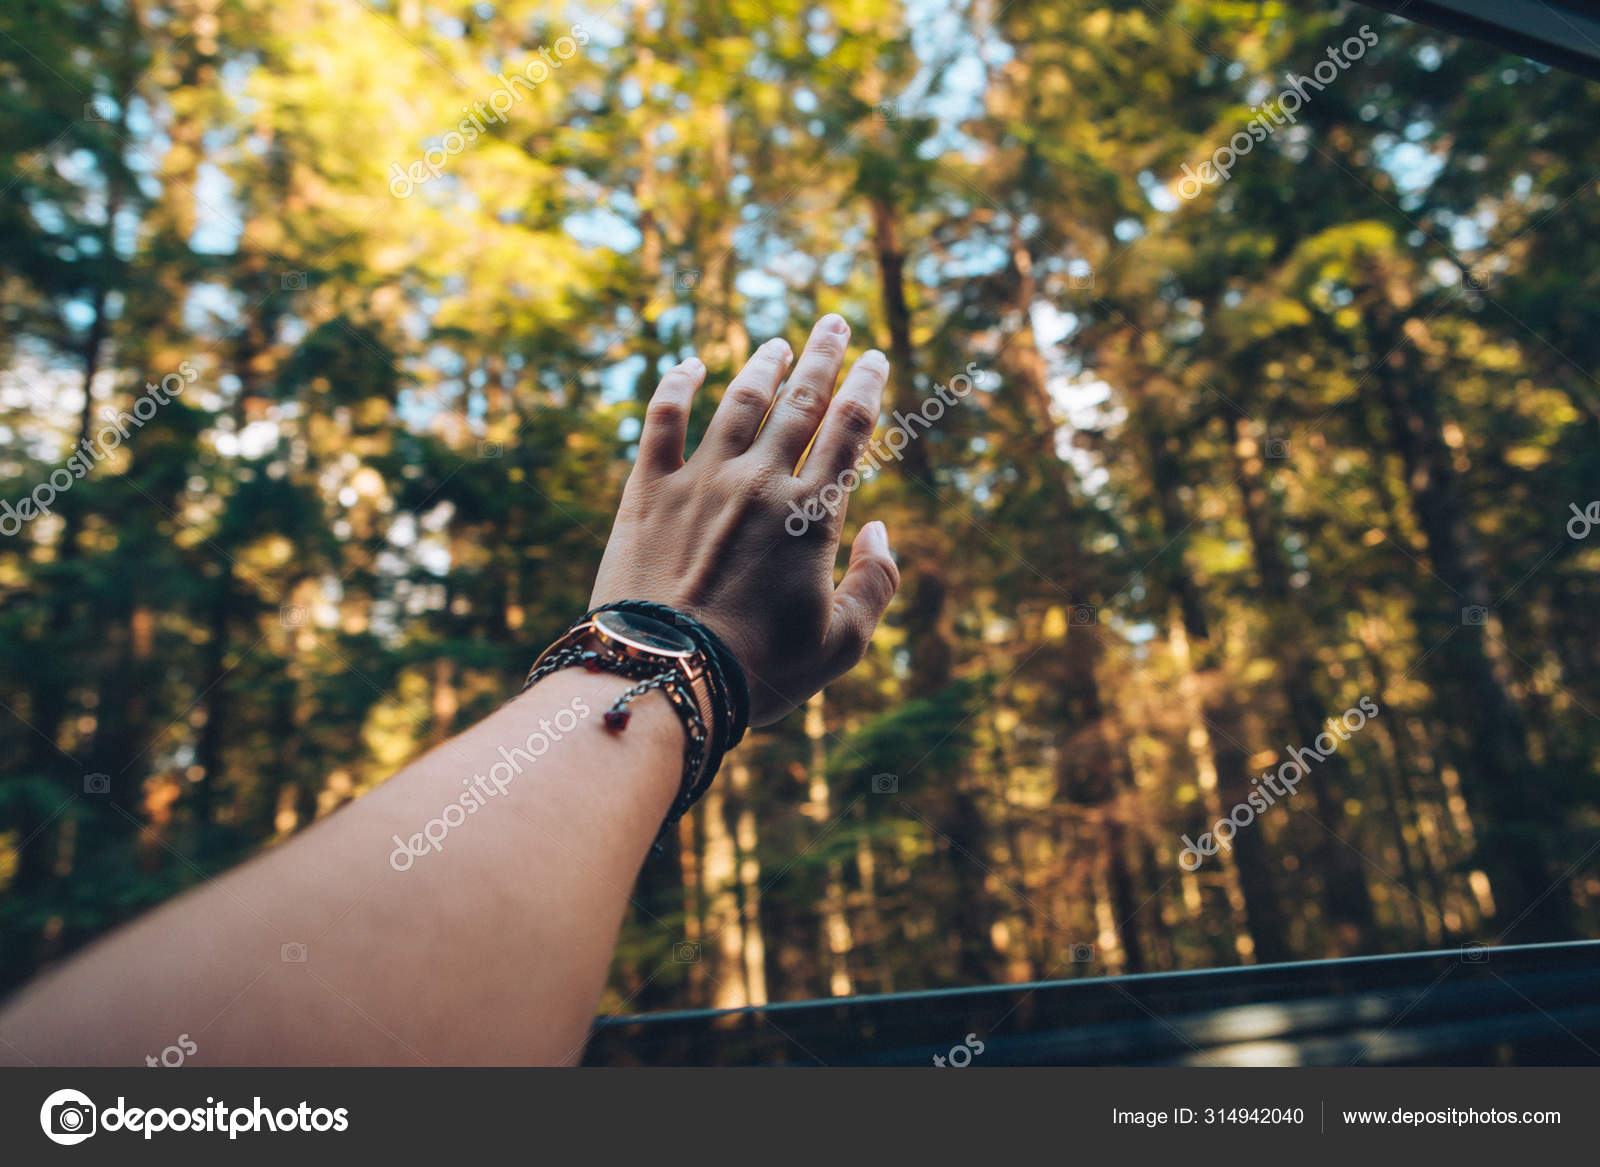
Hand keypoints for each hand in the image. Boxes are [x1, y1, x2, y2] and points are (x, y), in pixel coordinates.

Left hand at [590, 314, 900, 724]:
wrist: (666, 678)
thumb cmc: (760, 671)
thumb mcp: (841, 644)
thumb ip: (876, 584)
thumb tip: (882, 530)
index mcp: (814, 515)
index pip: (850, 431)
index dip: (866, 387)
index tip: (875, 358)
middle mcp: (761, 482)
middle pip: (800, 400)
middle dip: (823, 356)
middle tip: (834, 323)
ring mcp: (702, 480)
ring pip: (739, 401)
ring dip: (762, 365)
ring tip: (777, 343)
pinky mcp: (647, 491)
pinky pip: (663, 419)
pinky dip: (677, 385)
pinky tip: (689, 365)